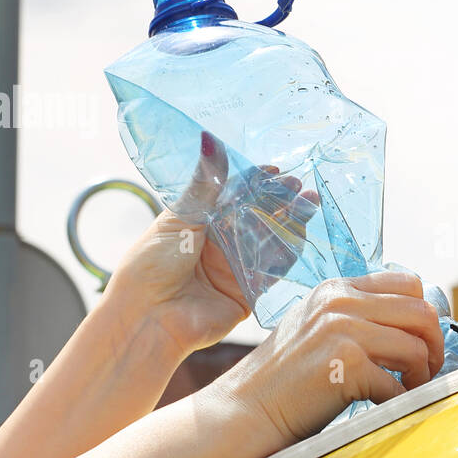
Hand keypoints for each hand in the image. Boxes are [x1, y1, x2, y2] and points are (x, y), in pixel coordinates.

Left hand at [106, 131, 318, 357]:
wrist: (148, 318)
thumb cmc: (150, 265)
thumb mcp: (178, 218)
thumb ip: (205, 184)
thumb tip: (209, 139)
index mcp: (200, 221)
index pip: (235, 195)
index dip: (256, 182)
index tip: (275, 170)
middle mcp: (220, 243)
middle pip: (257, 216)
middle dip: (280, 200)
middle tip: (300, 186)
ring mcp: (235, 267)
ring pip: (270, 240)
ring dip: (291, 223)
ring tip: (308, 204)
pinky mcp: (248, 292)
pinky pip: (273, 271)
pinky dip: (289, 253)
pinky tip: (301, 235)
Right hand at [211, 270, 444, 447]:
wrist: (246, 411)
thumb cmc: (285, 380)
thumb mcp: (315, 327)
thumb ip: (354, 315)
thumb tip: (410, 321)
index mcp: (336, 289)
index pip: (407, 283)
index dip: (425, 313)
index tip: (424, 339)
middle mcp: (340, 302)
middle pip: (421, 311)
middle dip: (434, 343)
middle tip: (428, 368)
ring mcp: (343, 330)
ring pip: (416, 346)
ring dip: (421, 374)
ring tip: (410, 388)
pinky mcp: (346, 364)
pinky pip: (398, 383)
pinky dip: (400, 399)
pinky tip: (386, 404)